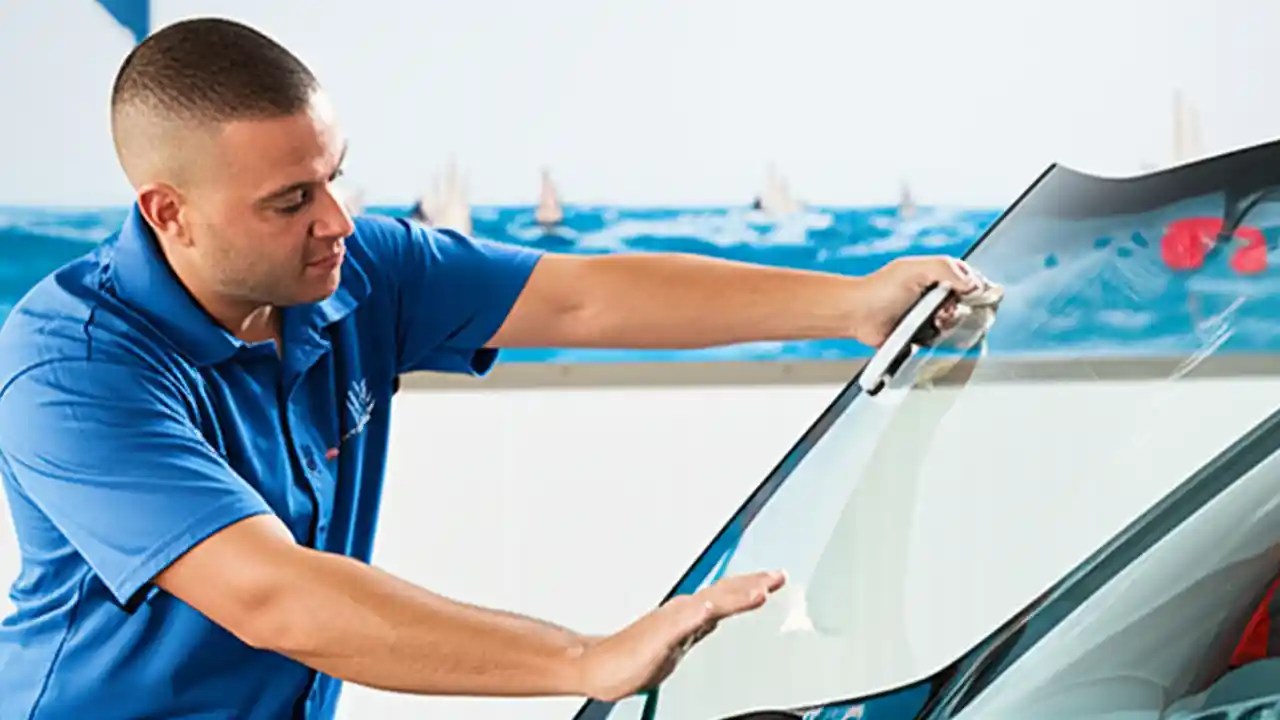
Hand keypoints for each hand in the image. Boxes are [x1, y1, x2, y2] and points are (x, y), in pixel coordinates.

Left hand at [572, 570, 785, 701]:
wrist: (595, 669)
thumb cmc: (620, 661)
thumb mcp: (657, 643)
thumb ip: (684, 623)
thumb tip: (711, 605)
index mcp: (682, 612)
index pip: (724, 597)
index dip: (748, 592)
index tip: (772, 584)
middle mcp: (683, 611)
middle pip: (725, 592)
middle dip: (753, 582)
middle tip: (778, 575)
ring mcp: (680, 622)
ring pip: (719, 599)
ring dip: (742, 591)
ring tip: (763, 585)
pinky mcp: (677, 635)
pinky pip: (710, 614)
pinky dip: (726, 609)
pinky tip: (725, 612)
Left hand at [848, 255, 984, 346]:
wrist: (857, 315)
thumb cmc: (880, 290)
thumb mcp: (915, 269)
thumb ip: (946, 269)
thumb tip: (973, 284)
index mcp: (938, 273)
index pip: (971, 280)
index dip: (972, 289)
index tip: (964, 295)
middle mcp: (936, 293)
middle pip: (968, 304)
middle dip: (959, 308)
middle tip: (943, 309)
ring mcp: (931, 314)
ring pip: (957, 323)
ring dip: (948, 324)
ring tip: (933, 321)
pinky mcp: (924, 334)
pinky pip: (942, 340)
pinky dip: (938, 339)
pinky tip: (925, 333)